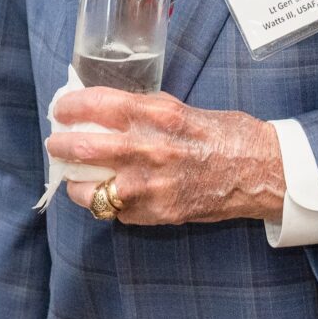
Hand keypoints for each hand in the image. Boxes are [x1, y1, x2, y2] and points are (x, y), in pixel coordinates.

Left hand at [46, 88, 285, 225]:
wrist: (261, 171)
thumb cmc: (225, 134)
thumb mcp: (180, 109)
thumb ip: (142, 111)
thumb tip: (104, 110)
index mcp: (156, 116)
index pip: (97, 105)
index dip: (71, 106)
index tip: (61, 109)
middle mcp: (149, 150)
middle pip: (84, 148)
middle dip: (61, 146)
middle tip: (56, 144)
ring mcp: (151, 187)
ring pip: (90, 190)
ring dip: (77, 184)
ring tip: (76, 178)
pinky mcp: (158, 213)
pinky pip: (116, 212)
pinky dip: (109, 204)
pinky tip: (112, 196)